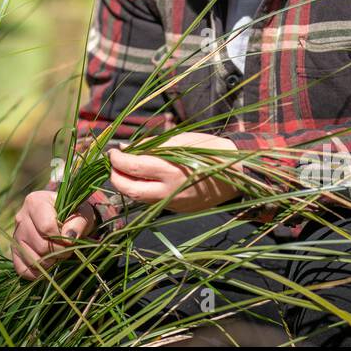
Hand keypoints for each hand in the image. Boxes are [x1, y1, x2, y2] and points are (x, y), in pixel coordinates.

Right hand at [12, 190, 97, 280]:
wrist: (65, 219)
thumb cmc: (74, 214)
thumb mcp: (83, 213)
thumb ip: (78, 222)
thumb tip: (68, 237)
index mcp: (35, 202)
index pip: (46, 227)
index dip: (62, 239)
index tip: (71, 239)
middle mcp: (21, 218)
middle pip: (40, 245)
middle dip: (59, 252)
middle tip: (68, 249)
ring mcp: (16, 236)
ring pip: (33, 259)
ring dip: (51, 263)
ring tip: (58, 255)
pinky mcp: (14, 253)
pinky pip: (23, 270)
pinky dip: (38, 273)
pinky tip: (48, 264)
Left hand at [108, 132, 240, 212]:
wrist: (238, 172)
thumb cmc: (209, 149)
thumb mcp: (180, 140)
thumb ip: (152, 146)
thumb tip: (127, 148)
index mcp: (170, 170)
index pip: (132, 167)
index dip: (117, 159)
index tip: (113, 151)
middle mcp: (169, 191)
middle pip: (129, 190)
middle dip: (115, 177)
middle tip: (113, 164)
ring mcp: (173, 203)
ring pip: (139, 199)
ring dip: (127, 185)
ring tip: (125, 171)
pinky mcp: (178, 209)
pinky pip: (153, 202)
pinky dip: (143, 191)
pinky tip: (143, 180)